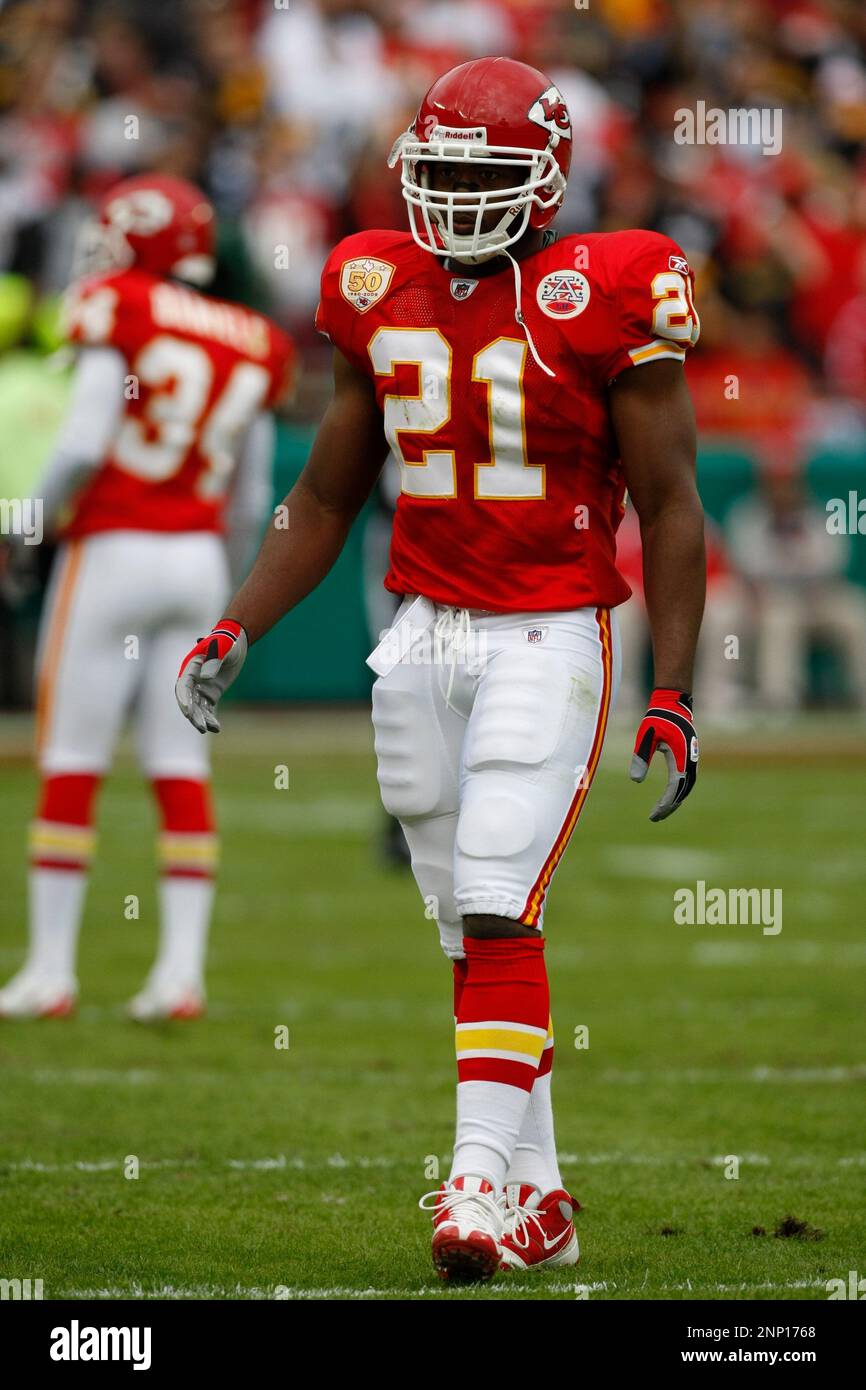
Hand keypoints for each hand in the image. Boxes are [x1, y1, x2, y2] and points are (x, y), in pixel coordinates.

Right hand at [175, 619, 247, 733]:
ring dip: (201, 719)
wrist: (236, 642)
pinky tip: (216, 728)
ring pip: (197, 707)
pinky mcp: (210, 693)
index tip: (188, 712)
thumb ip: (214, 660)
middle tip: (201, 727)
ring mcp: (201, 687)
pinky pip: (208, 709)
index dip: (184, 700)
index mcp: (190, 667)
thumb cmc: (227, 642)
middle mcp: (193, 679)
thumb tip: (206, 677)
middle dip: (193, 714)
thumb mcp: (223, 648)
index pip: (183, 686)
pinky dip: (210, 719)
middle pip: (188, 700)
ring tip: (209, 729)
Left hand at [630, 688, 697, 821]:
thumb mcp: (645, 736)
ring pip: (686, 787)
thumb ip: (640, 757)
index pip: (674, 787)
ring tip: (661, 812)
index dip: (665, 803)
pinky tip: (669, 798)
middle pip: (683, 791)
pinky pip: (686, 780)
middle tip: (655, 818)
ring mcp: (692, 760)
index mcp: (680, 756)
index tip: (654, 814)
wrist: (673, 705)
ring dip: (675, 801)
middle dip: (670, 806)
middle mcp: (689, 760)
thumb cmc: (657, 719)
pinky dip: (678, 792)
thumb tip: (635, 781)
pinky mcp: (689, 758)